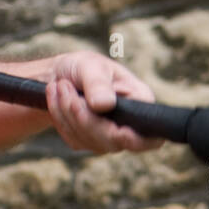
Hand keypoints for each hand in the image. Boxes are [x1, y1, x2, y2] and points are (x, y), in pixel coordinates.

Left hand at [45, 52, 163, 153]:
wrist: (60, 76)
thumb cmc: (83, 67)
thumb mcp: (90, 66)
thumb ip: (98, 84)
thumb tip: (105, 105)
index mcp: (140, 102)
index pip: (151, 135)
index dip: (138, 139)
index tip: (122, 132)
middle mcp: (129, 124)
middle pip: (111, 139)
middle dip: (82, 114)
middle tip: (63, 85)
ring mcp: (109, 137)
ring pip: (88, 139)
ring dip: (66, 112)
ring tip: (59, 85)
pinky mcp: (89, 142)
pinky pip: (74, 139)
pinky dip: (60, 118)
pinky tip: (57, 99)